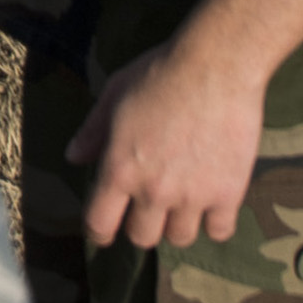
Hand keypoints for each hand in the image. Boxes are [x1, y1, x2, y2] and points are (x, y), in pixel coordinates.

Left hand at [71, 34, 270, 250]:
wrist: (217, 64)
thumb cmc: (161, 73)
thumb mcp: (115, 94)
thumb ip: (93, 131)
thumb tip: (73, 157)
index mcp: (120, 169)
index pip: (100, 224)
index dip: (100, 231)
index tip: (107, 229)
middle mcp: (153, 190)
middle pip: (142, 237)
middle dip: (142, 224)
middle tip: (151, 205)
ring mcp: (192, 195)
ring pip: (180, 238)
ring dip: (178, 223)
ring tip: (183, 202)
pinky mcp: (228, 193)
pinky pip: (219, 231)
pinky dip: (216, 221)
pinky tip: (214, 203)